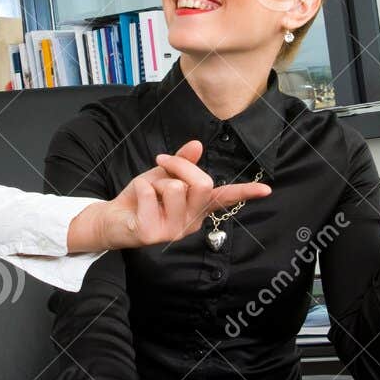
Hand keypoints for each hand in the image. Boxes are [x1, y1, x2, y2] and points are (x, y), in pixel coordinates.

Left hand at [66, 139, 271, 252]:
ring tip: (148, 192)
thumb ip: (181, 162)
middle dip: (180, 164)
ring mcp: (173, 231)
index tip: (266, 189)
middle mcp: (191, 222)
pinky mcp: (153, 234)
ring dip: (156, 180)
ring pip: (175, 187)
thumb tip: (197, 145)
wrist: (113, 218)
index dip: (245, 192)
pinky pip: (149, 193)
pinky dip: (139, 187)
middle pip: (202, 183)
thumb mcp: (162, 174)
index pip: (224, 198)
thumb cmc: (141, 198)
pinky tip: (136, 202)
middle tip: (162, 161)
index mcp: (197, 207)